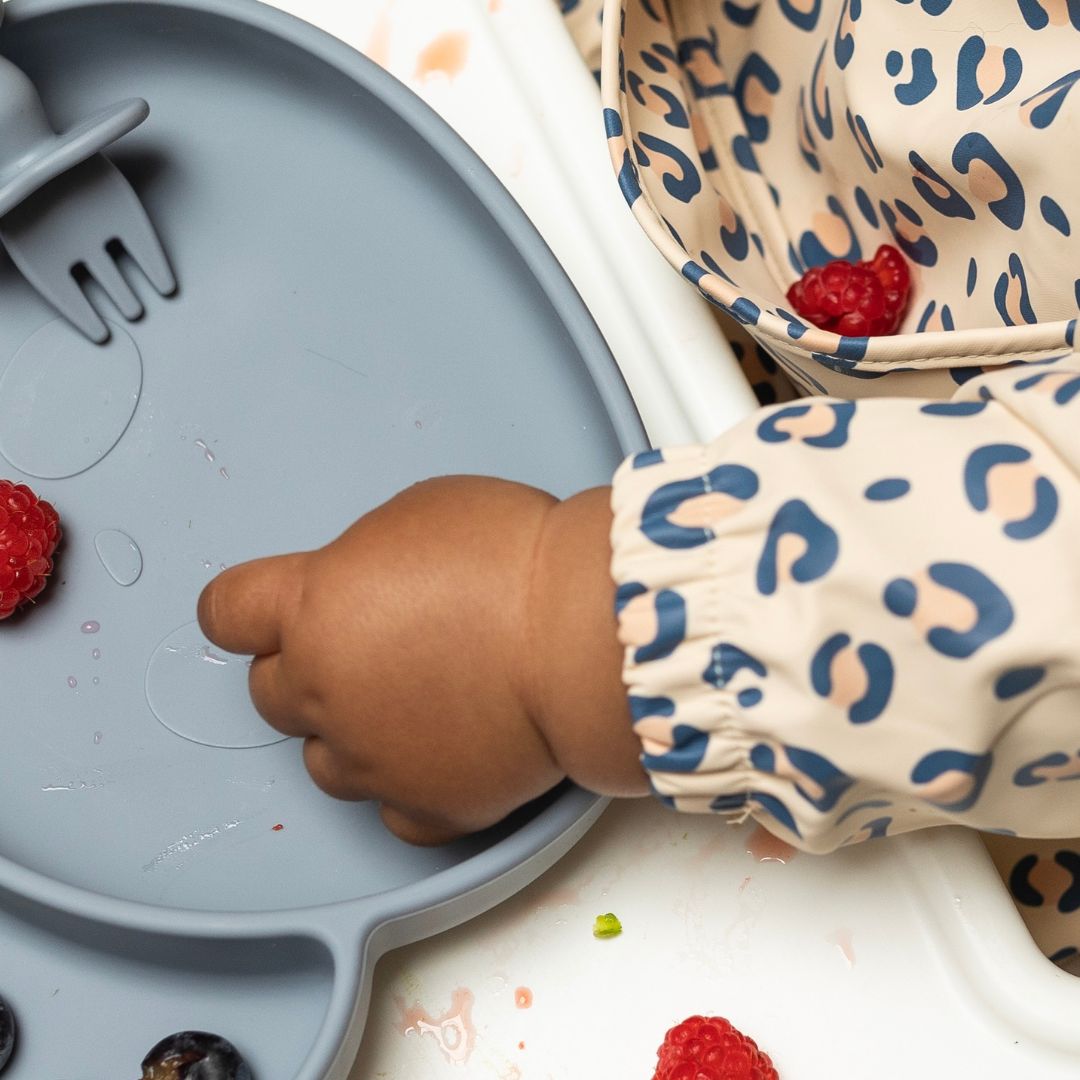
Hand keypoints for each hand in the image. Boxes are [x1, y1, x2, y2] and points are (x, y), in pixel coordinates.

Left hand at [197, 476, 646, 844]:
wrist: (585, 632)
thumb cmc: (516, 559)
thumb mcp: (422, 511)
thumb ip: (367, 559)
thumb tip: (369, 585)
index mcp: (313, 608)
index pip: (227, 613)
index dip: (244, 612)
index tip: (259, 615)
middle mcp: (325, 690)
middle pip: (270, 694)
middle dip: (306, 669)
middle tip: (368, 647)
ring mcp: (373, 758)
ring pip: (323, 762)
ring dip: (352, 733)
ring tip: (412, 702)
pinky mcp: (429, 805)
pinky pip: (394, 812)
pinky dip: (409, 787)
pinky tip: (442, 753)